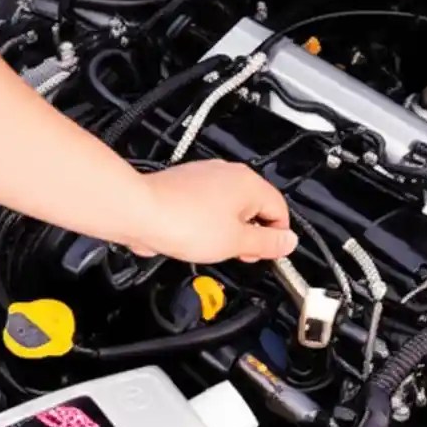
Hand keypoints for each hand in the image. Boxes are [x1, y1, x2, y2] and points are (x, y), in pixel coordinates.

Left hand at [127, 161, 298, 263]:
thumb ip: (267, 244)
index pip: (280, 210)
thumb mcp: (236, 243)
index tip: (269, 253)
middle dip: (251, 234)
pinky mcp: (186, 184)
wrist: (139, 211)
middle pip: (256, 208)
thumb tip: (288, 242)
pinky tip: (195, 237)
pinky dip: (207, 223)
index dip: (278, 237)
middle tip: (239, 253)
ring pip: (230, 207)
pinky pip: (207, 206)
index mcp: (249, 184)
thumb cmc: (183, 222)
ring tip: (212, 246)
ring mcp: (206, 176)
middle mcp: (229, 173)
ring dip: (228, 230)